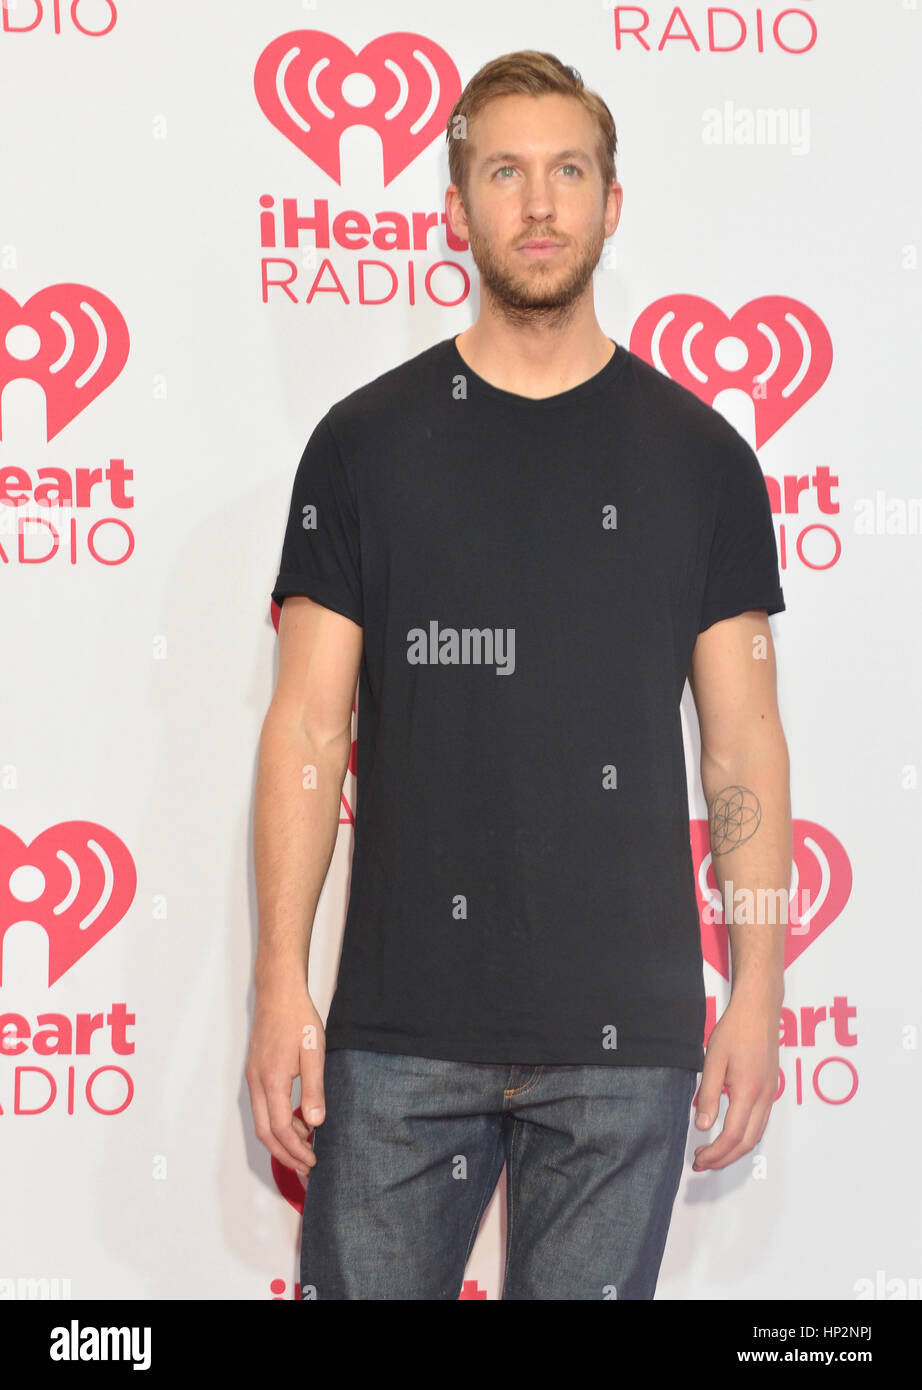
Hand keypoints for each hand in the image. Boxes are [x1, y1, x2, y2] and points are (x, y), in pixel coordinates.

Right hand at [246, 974, 325, 1174]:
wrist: (278, 992)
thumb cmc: (298, 1017)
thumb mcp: (314, 1052)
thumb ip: (314, 1088)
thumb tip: (315, 1123)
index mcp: (272, 1080)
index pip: (281, 1128)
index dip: (296, 1149)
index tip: (313, 1160)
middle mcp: (257, 1083)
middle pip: (265, 1133)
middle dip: (285, 1155)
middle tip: (306, 1167)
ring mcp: (253, 1078)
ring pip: (262, 1121)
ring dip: (281, 1139)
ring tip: (306, 1147)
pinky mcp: (255, 1072)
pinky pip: (263, 1107)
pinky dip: (277, 1122)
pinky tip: (297, 1120)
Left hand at [691, 991, 780, 1171]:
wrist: (760, 1010)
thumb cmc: (735, 1030)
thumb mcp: (714, 1060)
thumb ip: (710, 1094)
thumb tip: (703, 1126)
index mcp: (749, 1092)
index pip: (732, 1136)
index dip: (715, 1153)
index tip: (698, 1159)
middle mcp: (764, 1098)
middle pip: (747, 1143)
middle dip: (724, 1159)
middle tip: (701, 1162)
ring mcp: (771, 1094)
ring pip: (756, 1135)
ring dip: (735, 1150)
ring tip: (712, 1153)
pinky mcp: (771, 1089)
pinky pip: (761, 1123)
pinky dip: (745, 1137)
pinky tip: (730, 1135)